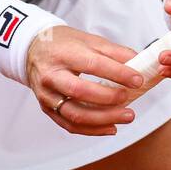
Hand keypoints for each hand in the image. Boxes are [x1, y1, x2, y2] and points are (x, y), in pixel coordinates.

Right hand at [24, 25, 145, 135]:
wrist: (31, 50)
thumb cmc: (62, 44)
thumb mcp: (87, 39)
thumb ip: (114, 52)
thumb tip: (138, 63)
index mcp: (63, 53)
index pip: (93, 64)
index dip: (118, 73)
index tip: (137, 79)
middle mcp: (52, 75)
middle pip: (81, 91)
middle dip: (109, 99)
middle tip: (129, 99)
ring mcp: (47, 95)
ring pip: (75, 114)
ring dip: (104, 119)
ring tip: (126, 116)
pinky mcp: (47, 109)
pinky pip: (70, 125)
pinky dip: (92, 130)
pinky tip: (111, 127)